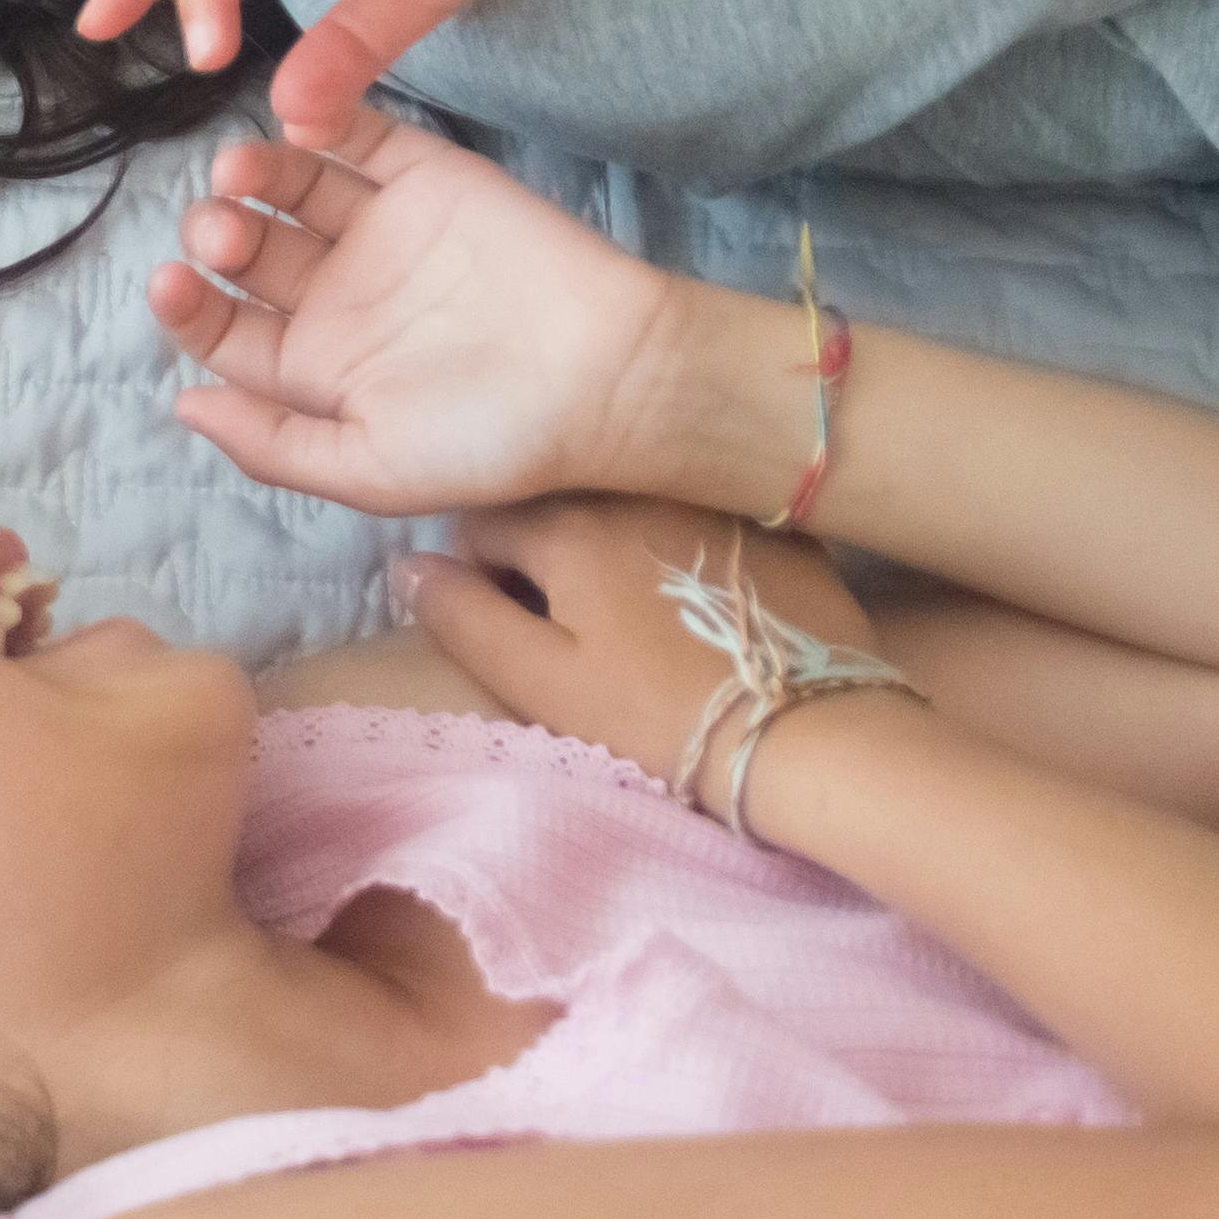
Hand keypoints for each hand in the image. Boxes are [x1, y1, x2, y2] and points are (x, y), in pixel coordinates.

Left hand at [149, 119, 691, 512]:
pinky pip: (362, 140)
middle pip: (249, 254)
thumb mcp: (370, 470)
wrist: (609, 373)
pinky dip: (325, 124)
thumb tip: (182, 405)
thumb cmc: (491, 439)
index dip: (189, 308)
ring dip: (256, 178)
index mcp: (315, 367)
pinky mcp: (427, 177)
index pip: (226, 330)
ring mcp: (380, 231)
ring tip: (238, 175)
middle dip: (220, 237)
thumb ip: (273, 445)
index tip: (168, 284)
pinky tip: (297, 127)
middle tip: (218, 230)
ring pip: (293, 191)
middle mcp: (338, 295)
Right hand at [389, 498, 902, 792]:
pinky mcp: (773, 525)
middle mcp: (634, 485)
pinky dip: (684, 547)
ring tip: (639, 615)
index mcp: (566, 522)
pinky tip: (704, 603)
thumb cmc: (657, 717)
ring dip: (613, 542)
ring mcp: (708, 497)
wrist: (811, 733)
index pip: (481, 518)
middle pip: (555, 502)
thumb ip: (462, 618)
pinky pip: (698, 518)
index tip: (516, 625)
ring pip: (628, 504)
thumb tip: (407, 566)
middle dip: (546, 552)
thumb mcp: (540, 684)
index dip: (482, 575)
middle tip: (576, 628)